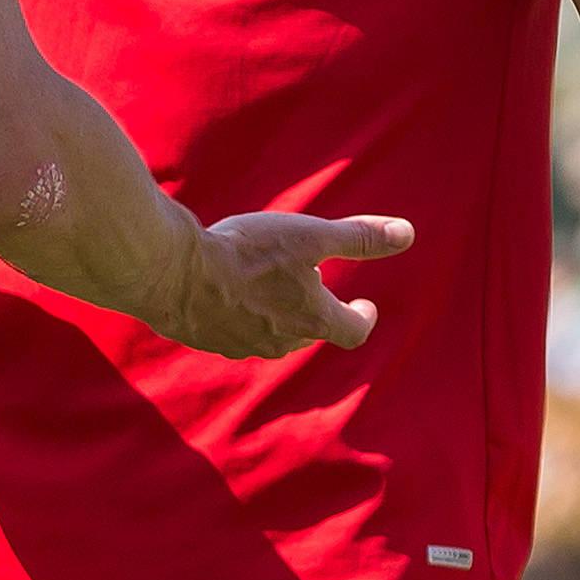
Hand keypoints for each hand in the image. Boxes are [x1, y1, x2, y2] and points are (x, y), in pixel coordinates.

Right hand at [158, 211, 414, 358]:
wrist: (172, 272)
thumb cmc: (245, 253)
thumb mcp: (308, 236)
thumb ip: (357, 238)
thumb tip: (407, 234)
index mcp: (311, 320)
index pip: (353, 331)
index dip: (362, 317)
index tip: (364, 304)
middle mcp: (280, 342)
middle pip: (311, 332)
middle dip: (315, 310)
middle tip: (310, 281)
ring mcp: (241, 345)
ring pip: (271, 334)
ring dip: (277, 314)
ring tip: (267, 284)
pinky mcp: (207, 340)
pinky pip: (234, 331)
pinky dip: (240, 313)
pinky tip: (225, 289)